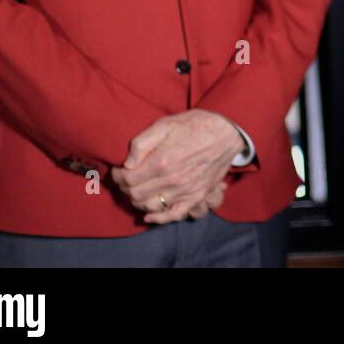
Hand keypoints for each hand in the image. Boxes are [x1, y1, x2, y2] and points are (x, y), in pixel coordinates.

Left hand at [111, 110, 245, 224]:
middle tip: (125, 178)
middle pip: (135, 194)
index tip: (117, 170)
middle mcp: (172, 180)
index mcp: (162, 161)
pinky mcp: (196, 196)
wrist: (227, 132)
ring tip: (137, 189)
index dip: (117, 176)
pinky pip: (173, 215)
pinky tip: (149, 215)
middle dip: (125, 187)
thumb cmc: (195, 124)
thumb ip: (142, 142)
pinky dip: (159, 219)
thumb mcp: (165, 124)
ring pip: (150, 206)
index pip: (127, 179)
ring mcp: (185, 191)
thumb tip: (127, 162)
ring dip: (138, 200)